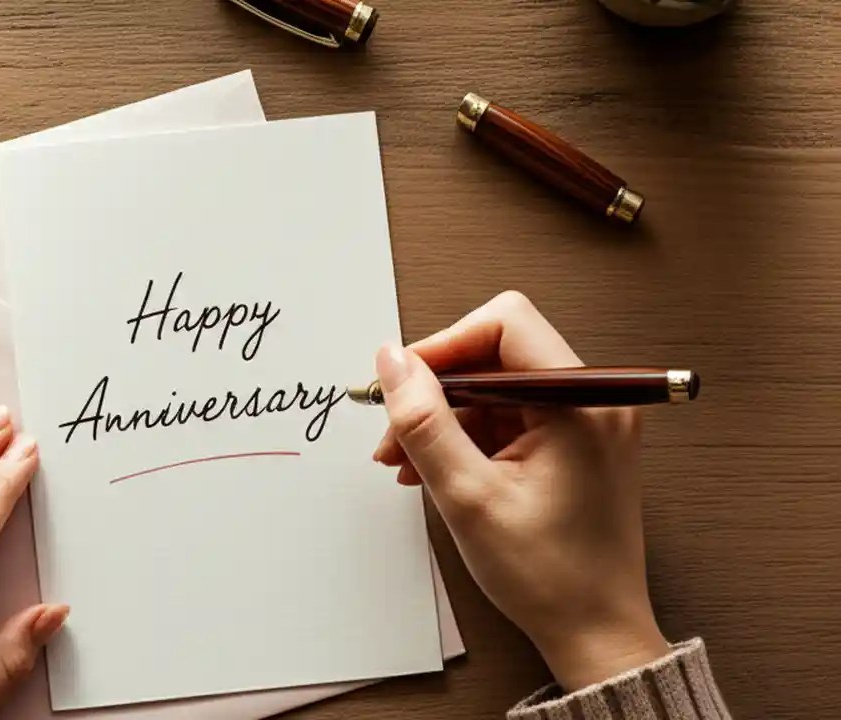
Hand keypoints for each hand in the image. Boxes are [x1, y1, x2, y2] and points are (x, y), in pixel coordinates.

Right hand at [373, 292, 667, 690]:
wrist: (595, 632)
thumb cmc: (551, 576)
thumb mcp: (468, 496)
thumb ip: (424, 422)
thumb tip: (393, 362)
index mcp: (581, 403)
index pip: (505, 324)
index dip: (444, 345)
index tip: (403, 381)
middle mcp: (594, 401)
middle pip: (496, 354)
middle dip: (436, 389)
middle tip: (394, 431)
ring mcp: (587, 421)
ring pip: (496, 387)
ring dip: (445, 417)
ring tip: (406, 461)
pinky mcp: (575, 442)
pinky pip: (509, 416)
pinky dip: (467, 436)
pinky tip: (435, 468)